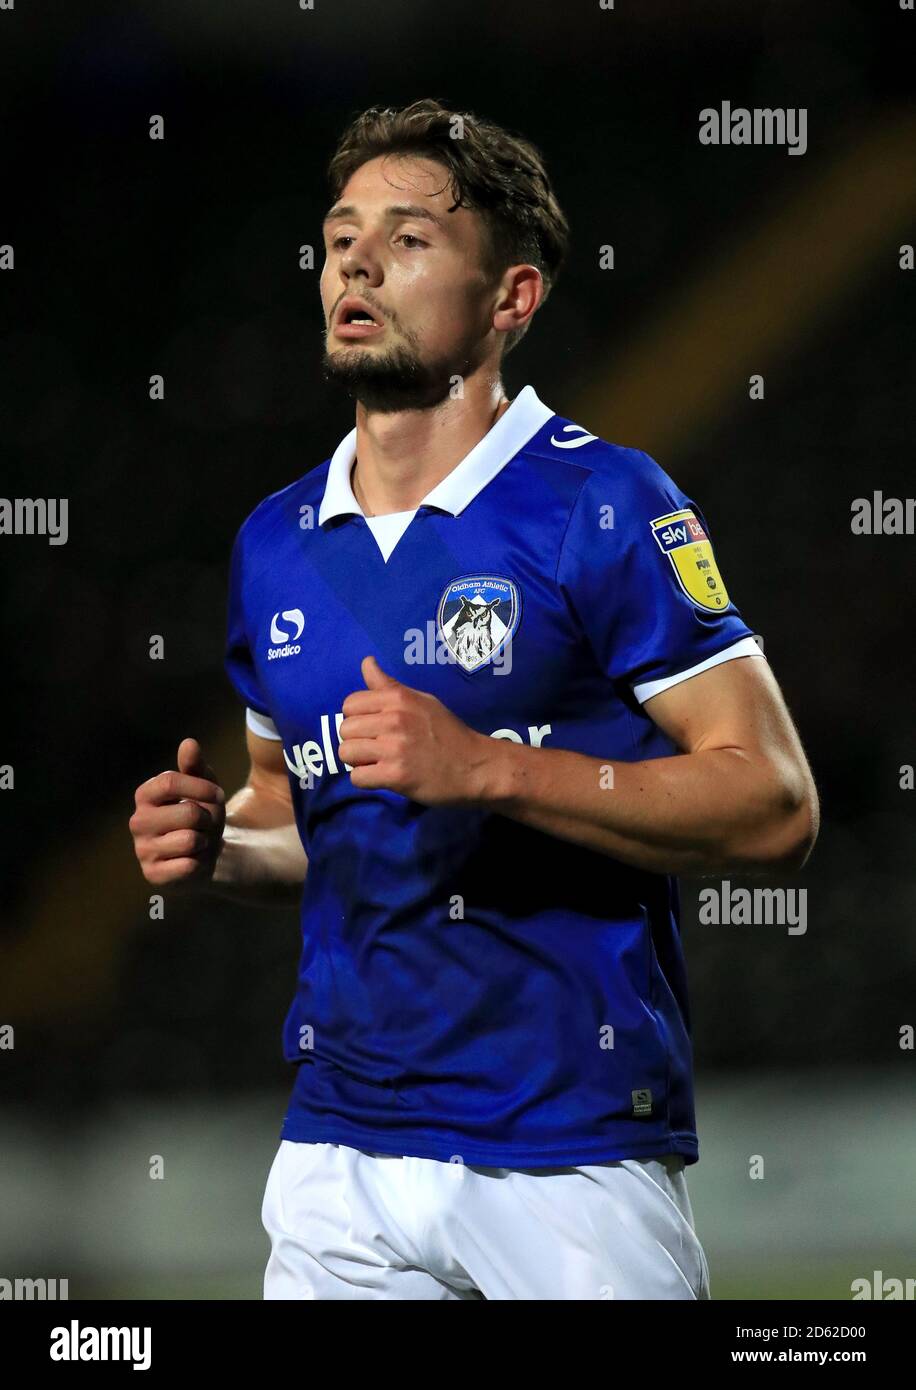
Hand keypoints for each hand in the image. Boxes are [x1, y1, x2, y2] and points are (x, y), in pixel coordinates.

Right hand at [130, 738, 226, 890]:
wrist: (205, 856)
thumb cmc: (202, 816)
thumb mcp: (204, 788)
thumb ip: (195, 766)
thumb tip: (189, 743)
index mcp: (145, 794)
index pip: (170, 781)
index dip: (202, 787)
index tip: (218, 794)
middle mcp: (138, 821)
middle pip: (188, 812)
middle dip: (210, 818)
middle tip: (207, 825)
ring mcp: (143, 850)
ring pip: (190, 839)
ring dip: (206, 841)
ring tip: (200, 842)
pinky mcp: (153, 875)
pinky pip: (188, 865)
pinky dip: (200, 862)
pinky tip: (194, 861)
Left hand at [338, 656, 491, 805]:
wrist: (475, 766)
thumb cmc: (447, 732)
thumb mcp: (422, 701)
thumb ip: (389, 685)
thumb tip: (366, 661)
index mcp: (398, 699)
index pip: (350, 704)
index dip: (357, 718)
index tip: (373, 728)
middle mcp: (394, 720)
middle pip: (345, 730)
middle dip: (356, 740)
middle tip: (376, 748)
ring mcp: (394, 748)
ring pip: (346, 753)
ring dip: (358, 761)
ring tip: (378, 762)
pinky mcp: (395, 775)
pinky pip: (357, 777)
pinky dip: (366, 780)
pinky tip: (383, 777)